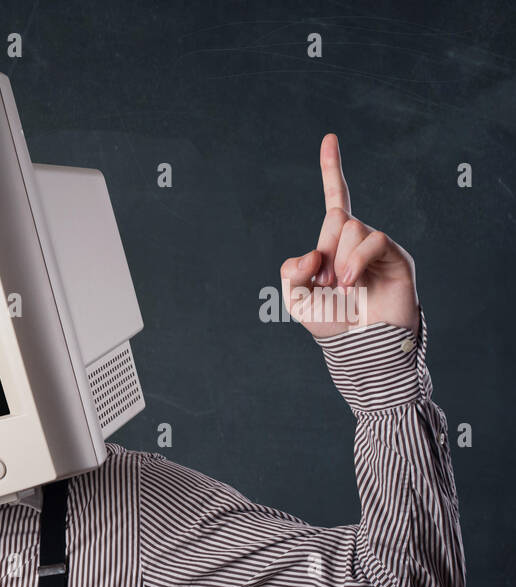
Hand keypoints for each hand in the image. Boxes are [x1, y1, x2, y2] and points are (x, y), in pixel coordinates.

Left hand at [280, 134, 419, 337]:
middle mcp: (358, 239)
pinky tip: (352, 281)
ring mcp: (378, 246)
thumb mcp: (295, 300)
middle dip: (324, 250)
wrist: (362, 346)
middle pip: (335, 216)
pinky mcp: (396, 256)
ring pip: (351, 227)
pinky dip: (356, 260)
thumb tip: (311, 254)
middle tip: (327, 282)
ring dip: (339, 260)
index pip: (335, 199)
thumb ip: (290, 273)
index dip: (331, 170)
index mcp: (334, 244)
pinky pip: (373, 240)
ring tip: (344, 287)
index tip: (329, 138)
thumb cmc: (333, 324)